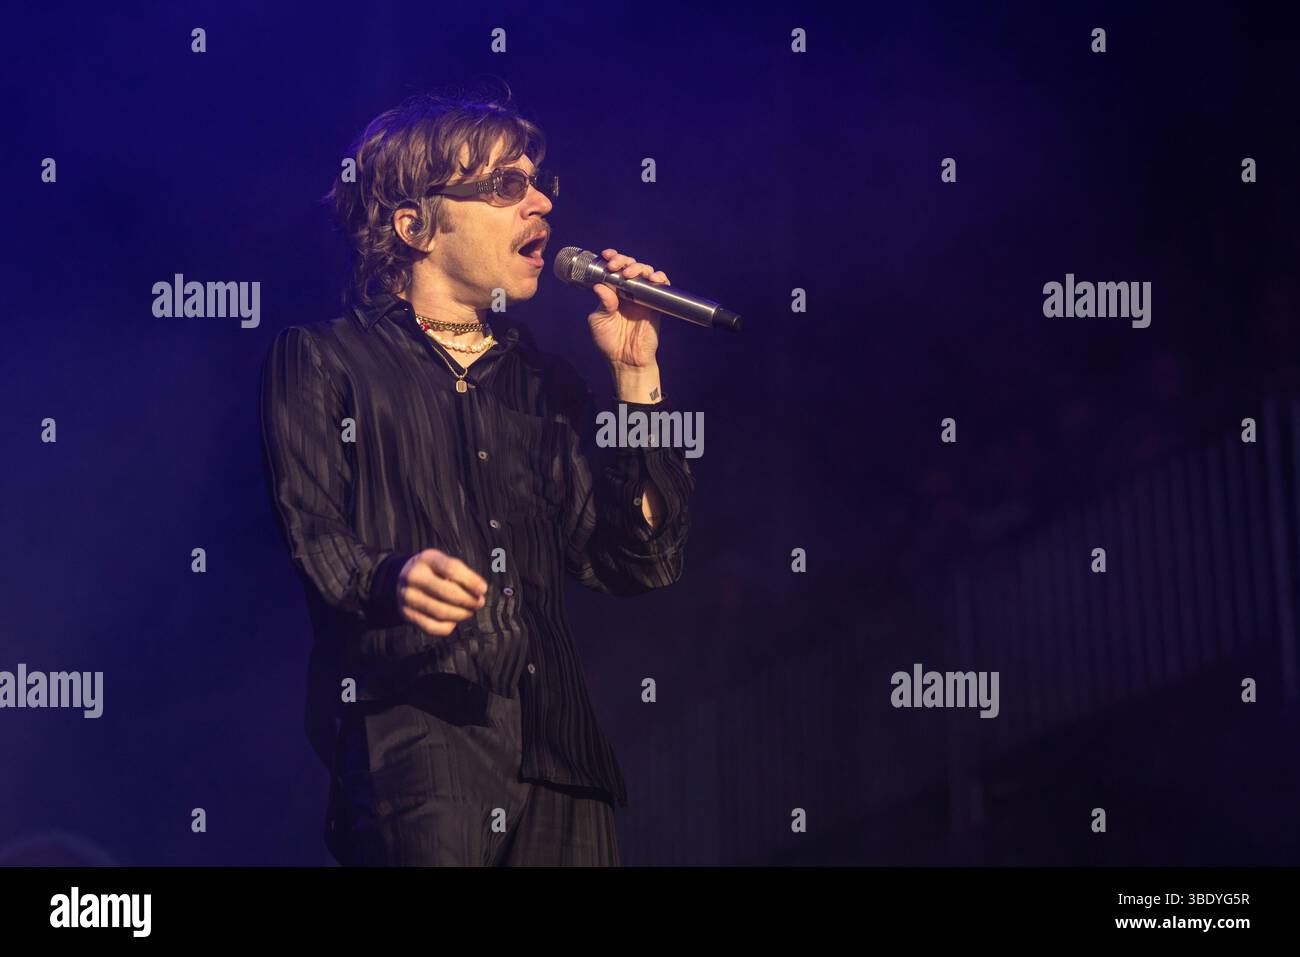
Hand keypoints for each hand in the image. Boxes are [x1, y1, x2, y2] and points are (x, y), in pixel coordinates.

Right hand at [396, 549, 487, 637]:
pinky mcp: (406, 614)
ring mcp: (407, 597)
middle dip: (468, 600)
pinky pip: (432, 626)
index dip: (470, 581)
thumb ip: (461, 574)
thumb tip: (479, 593)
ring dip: (461, 614)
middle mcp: (413, 577)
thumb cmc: (432, 572)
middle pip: (447, 592)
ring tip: (470, 611)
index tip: (483, 589)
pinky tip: (454, 621)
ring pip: (441, 612)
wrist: (402, 580)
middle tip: (479, 603)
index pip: (451, 568)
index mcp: (427, 559)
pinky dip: (448, 626)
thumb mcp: (443, 562)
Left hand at [587, 248, 670, 369]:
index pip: (614, 269)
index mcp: (613, 293)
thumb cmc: (610, 342)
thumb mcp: (599, 321)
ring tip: (630, 274)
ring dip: (639, 268)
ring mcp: (643, 297)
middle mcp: (629, 291)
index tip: (607, 255)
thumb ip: (602, 303)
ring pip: (646, 272)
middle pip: (631, 266)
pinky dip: (660, 278)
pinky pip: (662, 286)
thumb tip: (601, 285)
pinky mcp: (656, 304)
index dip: (612, 259)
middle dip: (624, 261)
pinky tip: (653, 278)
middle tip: (617, 267)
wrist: (626, 360)